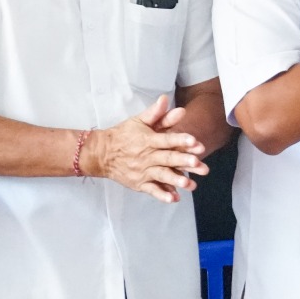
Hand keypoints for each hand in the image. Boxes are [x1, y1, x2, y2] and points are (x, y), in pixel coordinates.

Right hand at [83, 95, 208, 202]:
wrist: (101, 153)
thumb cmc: (124, 135)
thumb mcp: (138, 121)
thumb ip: (156, 113)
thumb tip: (166, 100)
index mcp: (148, 139)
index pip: (166, 139)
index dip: (180, 140)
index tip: (194, 141)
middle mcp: (146, 156)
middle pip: (167, 158)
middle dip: (183, 161)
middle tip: (198, 163)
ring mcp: (142, 171)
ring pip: (161, 175)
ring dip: (175, 180)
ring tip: (190, 184)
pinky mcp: (139, 183)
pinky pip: (151, 190)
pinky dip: (162, 195)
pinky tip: (174, 199)